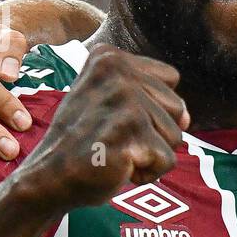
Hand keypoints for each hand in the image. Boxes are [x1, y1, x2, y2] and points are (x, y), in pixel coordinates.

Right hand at [14, 45, 188, 214]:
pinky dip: (146, 173)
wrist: (49, 178)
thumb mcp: (110, 102)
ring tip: (114, 151)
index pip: (171, 79)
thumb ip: (150, 96)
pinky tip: (116, 167)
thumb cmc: (84, 142)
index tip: (114, 117)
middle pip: (177, 108)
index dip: (152, 107)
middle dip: (154, 133)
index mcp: (109, 57)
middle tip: (113, 138)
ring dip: (150, 154)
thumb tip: (187, 117)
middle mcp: (116, 71)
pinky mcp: (129, 132)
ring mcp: (123, 100)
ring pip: (175, 136)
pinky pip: (167, 160)